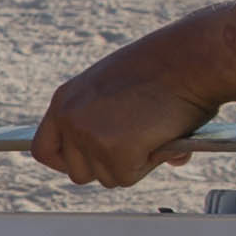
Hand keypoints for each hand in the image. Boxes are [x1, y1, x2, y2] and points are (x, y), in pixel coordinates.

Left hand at [30, 29, 231, 190]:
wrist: (193, 58)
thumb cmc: (167, 66)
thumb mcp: (120, 88)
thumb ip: (112, 120)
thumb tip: (132, 149)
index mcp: (65, 99)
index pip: (43, 149)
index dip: (66, 162)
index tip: (87, 163)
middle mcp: (70, 117)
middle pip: (77, 172)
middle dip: (108, 166)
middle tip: (136, 143)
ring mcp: (89, 135)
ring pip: (107, 177)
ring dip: (132, 164)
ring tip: (152, 132)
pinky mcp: (114, 150)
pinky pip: (128, 176)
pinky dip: (148, 164)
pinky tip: (159, 136)